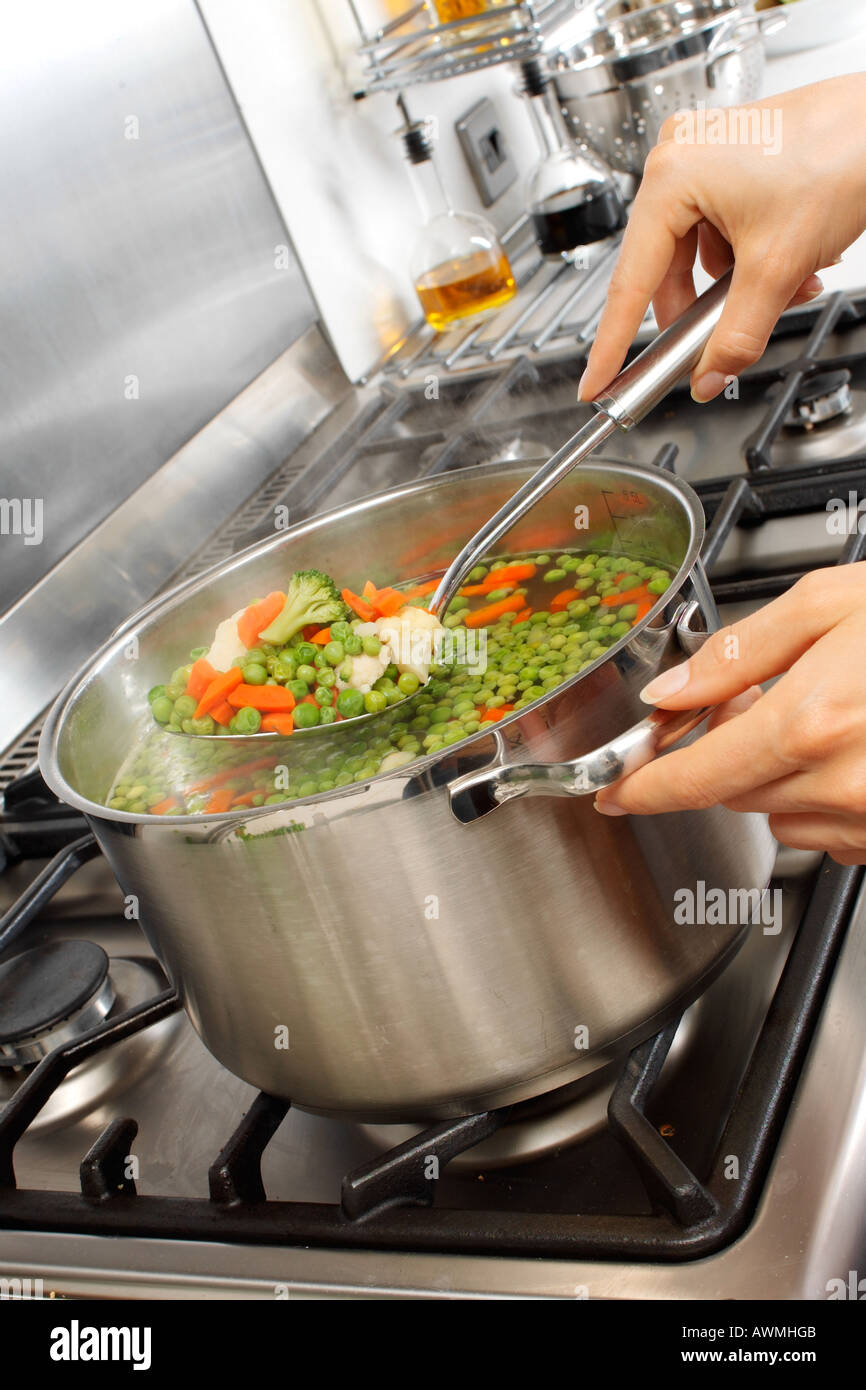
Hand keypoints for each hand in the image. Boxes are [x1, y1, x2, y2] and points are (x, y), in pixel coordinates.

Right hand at [578, 75, 865, 404]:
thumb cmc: (840, 155)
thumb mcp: (778, 267)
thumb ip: (735, 336)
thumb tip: (710, 376)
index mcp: (671, 177)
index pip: (629, 283)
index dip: (611, 344)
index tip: (595, 382)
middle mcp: (679, 158)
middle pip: (667, 270)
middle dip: (705, 311)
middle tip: (715, 350)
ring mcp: (705, 156)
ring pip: (701, 255)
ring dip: (738, 286)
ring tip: (786, 287)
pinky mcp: (732, 161)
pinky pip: (723, 231)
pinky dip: (751, 259)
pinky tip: (789, 264)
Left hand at [594, 565, 865, 864]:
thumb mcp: (833, 603)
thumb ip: (740, 652)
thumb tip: (671, 690)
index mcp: (811, 721)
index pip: (695, 776)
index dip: (645, 785)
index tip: (615, 791)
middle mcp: (843, 784)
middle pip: (735, 792)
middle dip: (734, 751)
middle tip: (773, 698)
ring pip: (785, 815)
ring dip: (785, 774)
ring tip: (834, 716)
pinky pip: (839, 834)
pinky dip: (832, 798)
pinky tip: (863, 747)